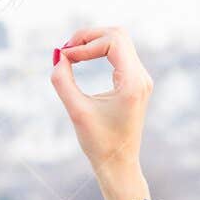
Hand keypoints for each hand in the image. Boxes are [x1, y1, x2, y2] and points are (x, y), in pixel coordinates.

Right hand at [50, 26, 152, 199]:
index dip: (86, 44)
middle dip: (89, 37)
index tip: (66, 58)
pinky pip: (119, 54)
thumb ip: (63, 81)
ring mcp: (140, 79)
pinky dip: (99, 51)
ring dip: (94, 42)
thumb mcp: (77, 111)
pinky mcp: (135, 82)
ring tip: (71, 54)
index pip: (112, 41)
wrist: (119, 165)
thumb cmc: (99, 144)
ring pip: (119, 41)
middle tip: (66, 49)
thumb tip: (58, 56)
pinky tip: (81, 60)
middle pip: (118, 34)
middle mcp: (141, 77)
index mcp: (132, 83)